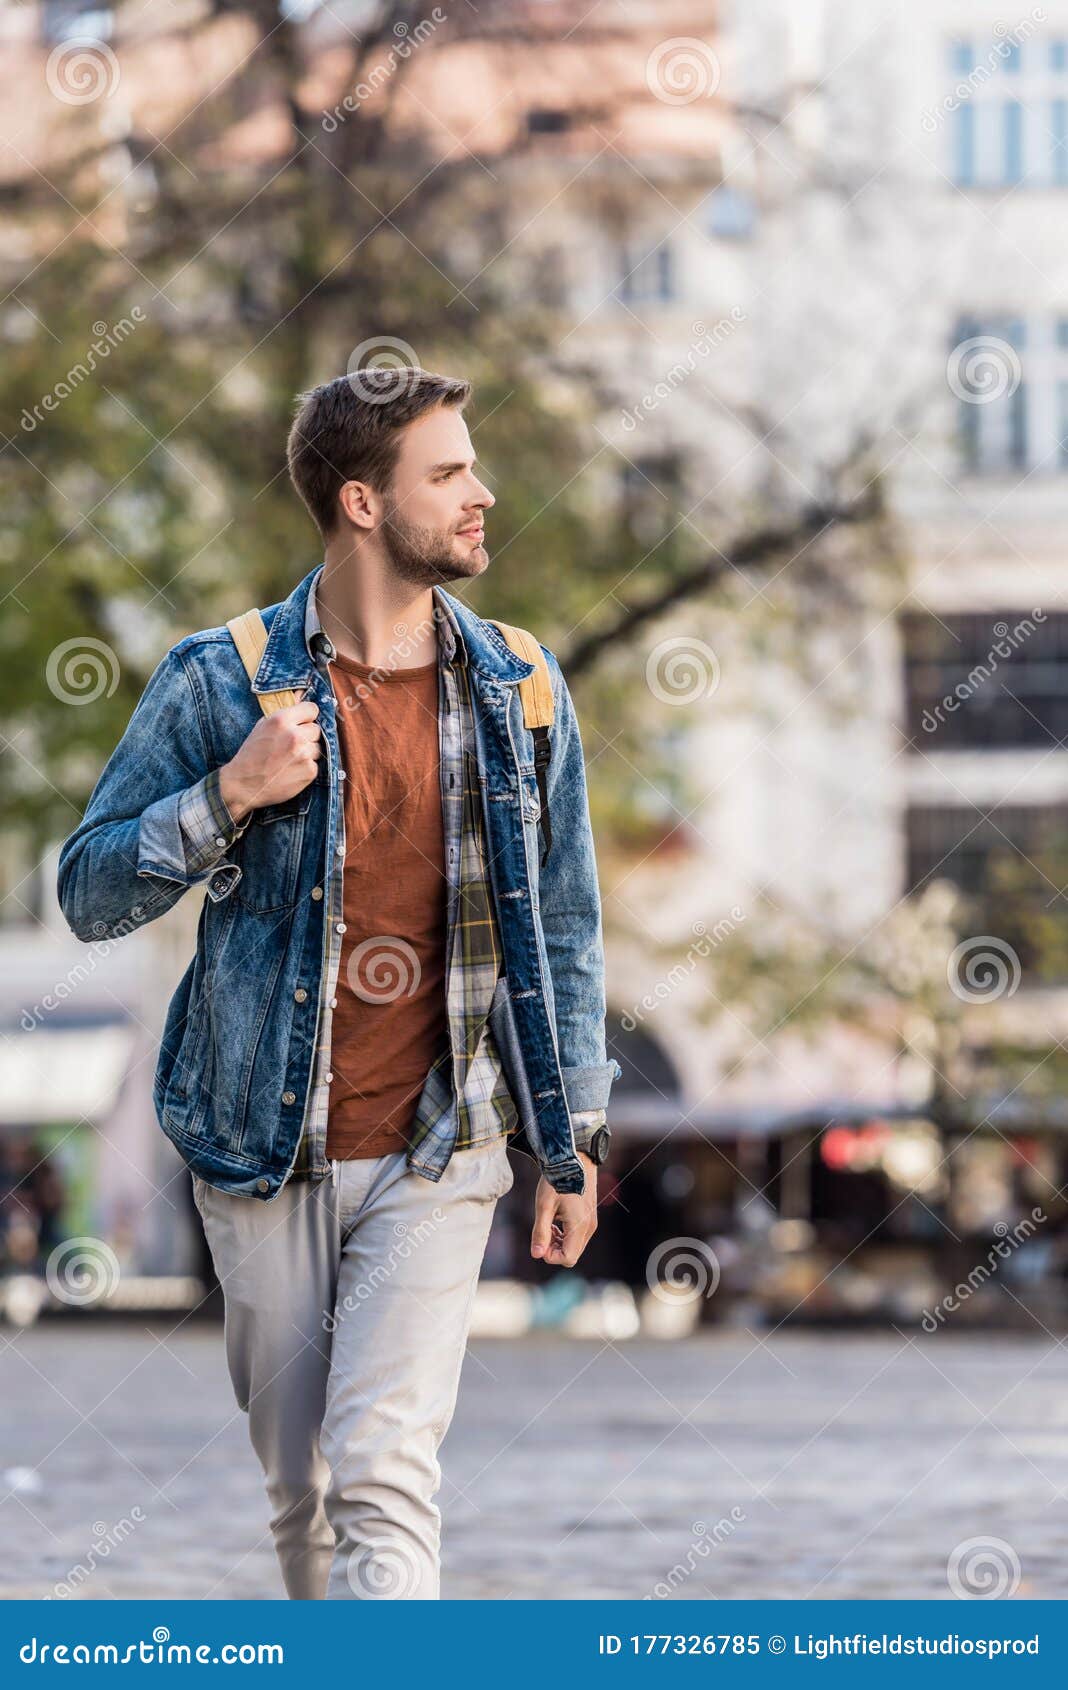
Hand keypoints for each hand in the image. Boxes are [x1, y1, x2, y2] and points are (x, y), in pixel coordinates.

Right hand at [218, 700, 321, 822]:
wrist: (243, 784)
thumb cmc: (251, 754)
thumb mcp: (262, 727)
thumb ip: (283, 714)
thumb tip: (301, 696)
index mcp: (282, 720)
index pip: (312, 709)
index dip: (307, 716)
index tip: (303, 722)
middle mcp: (295, 735)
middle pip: (316, 729)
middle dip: (306, 736)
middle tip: (291, 745)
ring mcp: (304, 754)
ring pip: (317, 747)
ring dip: (307, 752)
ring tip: (289, 759)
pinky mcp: (309, 771)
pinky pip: (315, 764)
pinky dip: (306, 768)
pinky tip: (291, 771)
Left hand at [530, 1151, 597, 1267]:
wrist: (574, 1158)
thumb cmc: (557, 1180)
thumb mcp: (544, 1206)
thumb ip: (540, 1232)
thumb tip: (536, 1255)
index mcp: (579, 1226)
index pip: (567, 1258)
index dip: (550, 1255)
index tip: (540, 1240)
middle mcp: (589, 1227)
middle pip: (571, 1254)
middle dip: (554, 1248)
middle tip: (543, 1229)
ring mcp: (591, 1222)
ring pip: (574, 1246)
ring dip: (558, 1241)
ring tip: (548, 1222)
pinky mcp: (590, 1217)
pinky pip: (577, 1236)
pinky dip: (565, 1234)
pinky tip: (556, 1219)